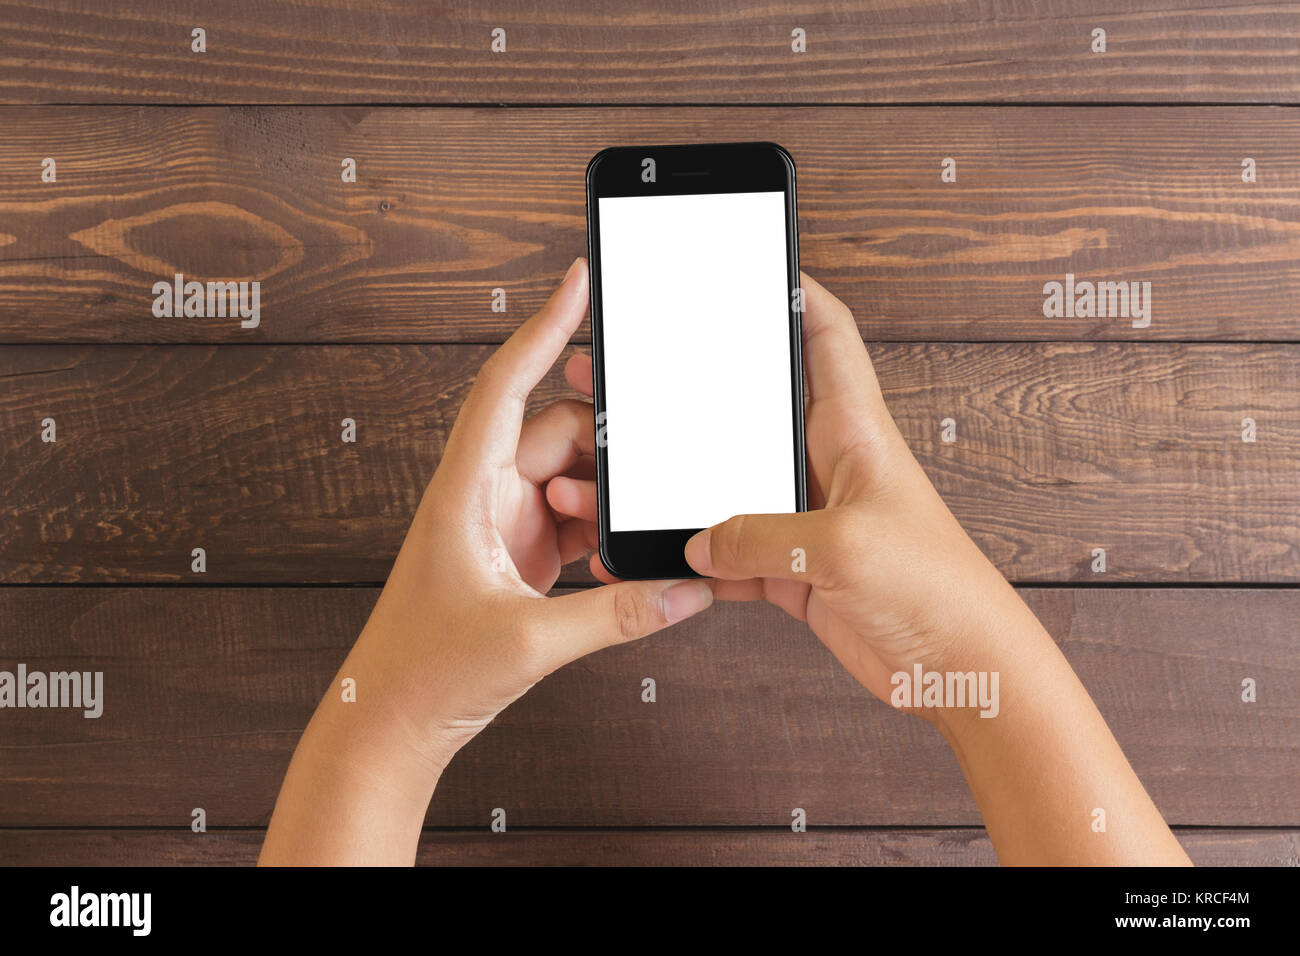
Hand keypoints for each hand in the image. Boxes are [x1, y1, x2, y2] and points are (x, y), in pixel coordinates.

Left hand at [261, 258, 712, 864]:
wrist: (388, 723)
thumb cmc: (422, 673)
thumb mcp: (529, 642)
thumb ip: (617, 615)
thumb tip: (682, 590)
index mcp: (464, 492)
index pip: (505, 388)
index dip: (542, 328)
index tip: (579, 282)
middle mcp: (481, 497)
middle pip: (555, 435)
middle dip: (604, 443)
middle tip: (651, 451)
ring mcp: (501, 527)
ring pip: (570, 479)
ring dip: (604, 497)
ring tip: (631, 526)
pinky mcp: (518, 559)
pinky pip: (573, 522)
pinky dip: (601, 531)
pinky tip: (620, 554)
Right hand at [564, 272, 1018, 711]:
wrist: (962, 672)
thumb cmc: (938, 590)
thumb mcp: (839, 547)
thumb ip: (757, 536)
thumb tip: (698, 543)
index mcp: (856, 432)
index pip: (826, 336)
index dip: (792, 292)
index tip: (750, 261)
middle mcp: (830, 467)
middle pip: (756, 410)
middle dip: (701, 392)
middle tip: (646, 374)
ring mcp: (810, 521)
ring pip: (734, 487)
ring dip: (689, 485)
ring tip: (637, 473)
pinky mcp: (798, 572)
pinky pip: (735, 555)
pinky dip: (701, 561)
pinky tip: (668, 561)